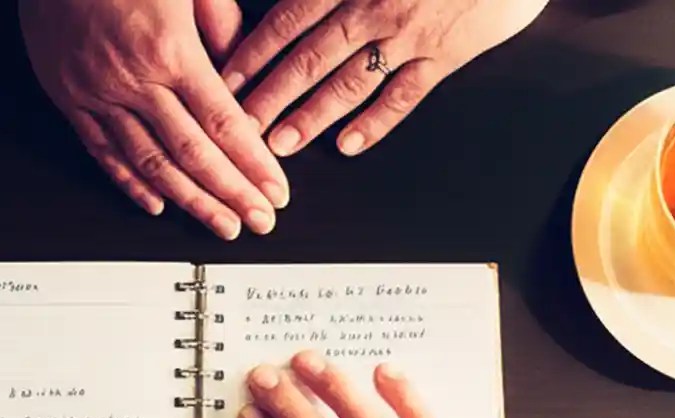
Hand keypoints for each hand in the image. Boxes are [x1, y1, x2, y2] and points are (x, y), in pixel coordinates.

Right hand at [19, 0, 288, 239]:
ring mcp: (97, 93)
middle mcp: (133, 80)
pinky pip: (102, 151)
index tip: (275, 192)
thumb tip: (243, 74)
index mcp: (170, 50)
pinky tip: (156, 204)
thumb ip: (222, 25)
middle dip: (230, 194)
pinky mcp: (68, 96)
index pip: (223, 123)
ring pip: (149, 162)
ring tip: (218, 224)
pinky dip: (130, 183)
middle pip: (192, 154)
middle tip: (257, 222)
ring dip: (188, 201)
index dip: (253, 164)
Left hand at [222, 0, 547, 156]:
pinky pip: (405, 95)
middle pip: (309, 59)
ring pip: (350, 83)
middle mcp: (376, 5)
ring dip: (311, 116)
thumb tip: (296, 2)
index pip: (288, 19)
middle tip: (240, 127)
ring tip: (280, 144)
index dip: (253, 53)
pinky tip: (349, 145)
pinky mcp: (448, 53)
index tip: (226, 81)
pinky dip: (375, 123)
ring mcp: (411, 34)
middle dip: (269, 96)